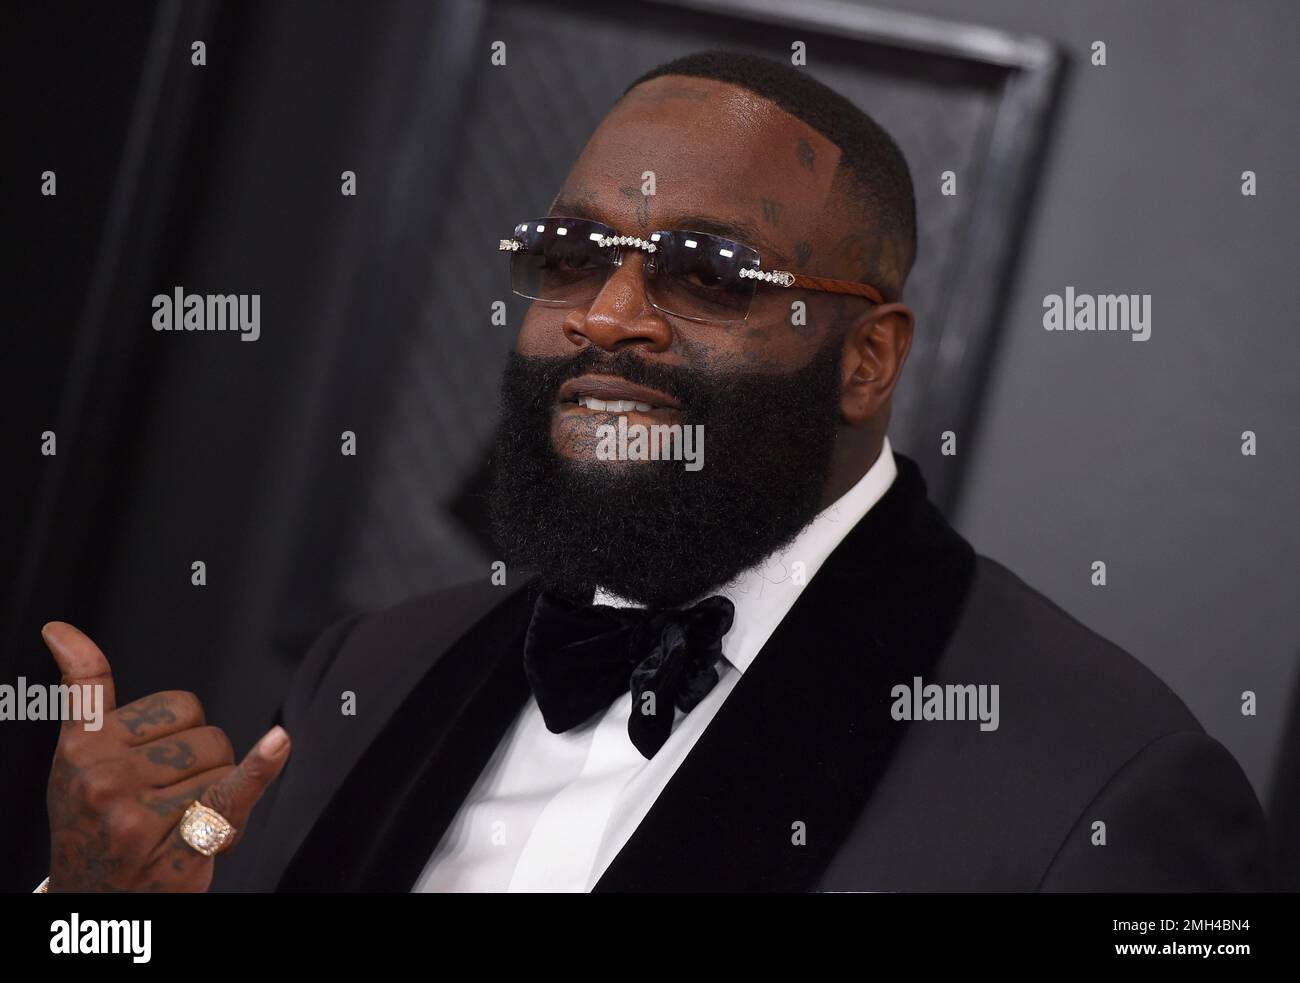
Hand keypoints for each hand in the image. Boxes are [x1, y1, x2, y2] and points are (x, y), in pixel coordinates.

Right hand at [42, 621, 290, 891]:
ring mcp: (140, 816)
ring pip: (224, 770)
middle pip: (208, 737)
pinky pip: (227, 799)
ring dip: (213, 797)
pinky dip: (258, 773)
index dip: (181, 733)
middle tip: (161, 806)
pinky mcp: (176, 848)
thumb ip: (85, 694)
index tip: (150, 759)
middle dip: (199, 768)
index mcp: (84, 747)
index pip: (180, 705)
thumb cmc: (97, 820)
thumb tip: (61, 630)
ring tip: (171, 828)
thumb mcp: (78, 757)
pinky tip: (279, 743)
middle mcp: (107, 779)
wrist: (94, 902)